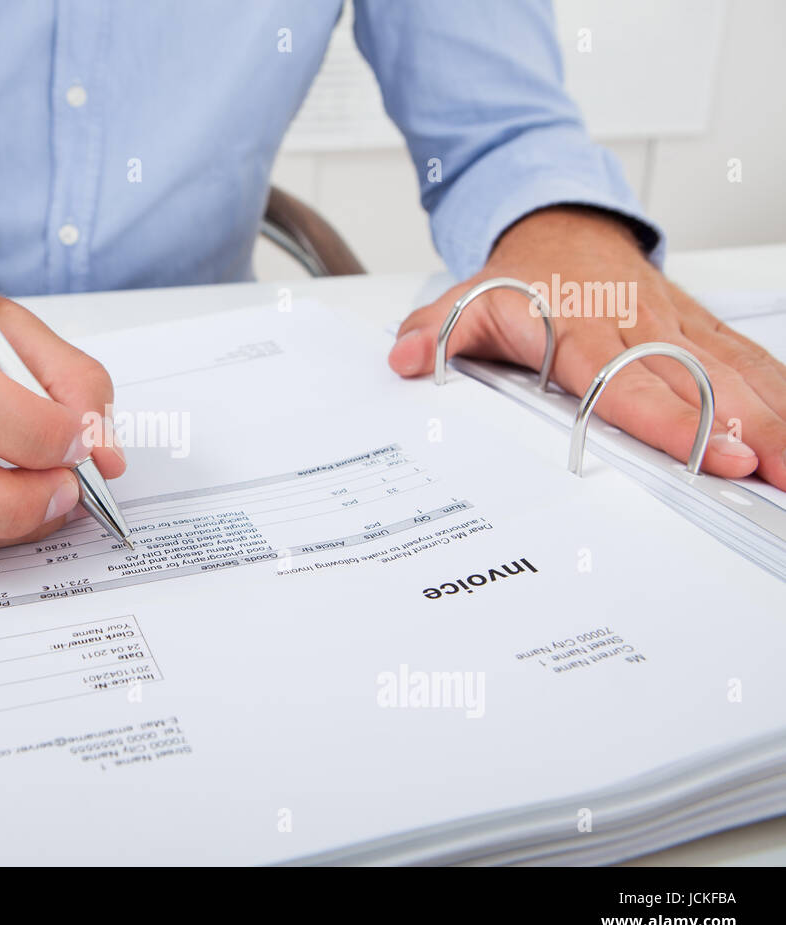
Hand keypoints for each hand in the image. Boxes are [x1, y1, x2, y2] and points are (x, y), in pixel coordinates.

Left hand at [388, 207, 785, 489]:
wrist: (561, 224)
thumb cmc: (520, 280)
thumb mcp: (465, 302)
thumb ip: (435, 334)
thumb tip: (402, 358)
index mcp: (578, 327)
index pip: (627, 380)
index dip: (672, 418)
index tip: (712, 452)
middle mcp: (636, 324)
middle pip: (695, 382)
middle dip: (740, 430)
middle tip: (772, 474)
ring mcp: (674, 324)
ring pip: (733, 371)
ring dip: (772, 417)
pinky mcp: (698, 326)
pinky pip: (747, 357)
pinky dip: (780, 390)